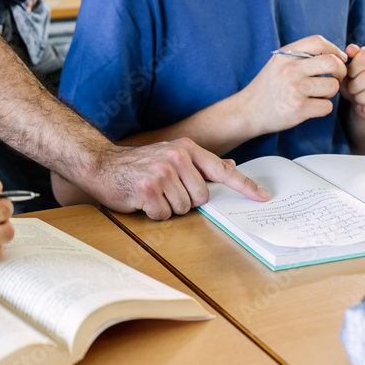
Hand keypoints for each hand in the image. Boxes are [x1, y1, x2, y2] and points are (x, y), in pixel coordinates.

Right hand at [85, 137, 269, 219]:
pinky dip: (153, 213)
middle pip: (201, 197)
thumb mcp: (171, 156)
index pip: (221, 169)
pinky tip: (142, 200)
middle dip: (185, 201)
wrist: (101, 165)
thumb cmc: (138, 164)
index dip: (244, 185)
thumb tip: (229, 165)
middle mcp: (175, 157)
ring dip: (168, 207)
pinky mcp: (147, 189)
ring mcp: (161, 172)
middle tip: (165, 191)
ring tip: (152, 193)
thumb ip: (200, 164)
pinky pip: (164, 215)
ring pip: (183, 208)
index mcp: (185, 149)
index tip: (263, 197)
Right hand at [239, 35, 346, 136]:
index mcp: (285, 55)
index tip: (338, 59)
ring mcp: (294, 89)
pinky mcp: (298, 108)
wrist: (248, 110)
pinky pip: (327, 106)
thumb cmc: (268, 87)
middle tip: (335, 77)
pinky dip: (323, 108)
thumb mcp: (279, 63)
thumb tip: (336, 56)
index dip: (334, 49)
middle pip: (332, 63)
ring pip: (332, 86)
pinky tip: (310, 106)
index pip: (318, 42)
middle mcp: (289, 69)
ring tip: (317, 94)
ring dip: (330, 92)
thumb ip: (301, 56)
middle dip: (341, 71)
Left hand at [342, 44, 364, 119]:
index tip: (349, 74)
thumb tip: (351, 50)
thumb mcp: (351, 65)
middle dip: (352, 85)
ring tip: (357, 94)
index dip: (352, 69)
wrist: (364, 100)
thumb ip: (351, 56)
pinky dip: (363, 108)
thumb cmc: (355, 79)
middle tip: (351, 87)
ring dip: (358, 97)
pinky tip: (363, 104)